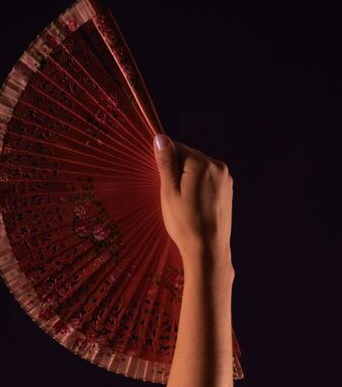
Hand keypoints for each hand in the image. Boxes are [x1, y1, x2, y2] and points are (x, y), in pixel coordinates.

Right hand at [152, 134, 233, 265]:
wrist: (208, 249)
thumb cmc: (184, 222)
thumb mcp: (169, 191)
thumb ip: (166, 163)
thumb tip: (160, 138)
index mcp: (202, 164)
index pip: (177, 148)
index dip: (164, 162)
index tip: (160, 181)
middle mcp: (218, 166)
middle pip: (189, 157)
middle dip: (176, 170)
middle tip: (170, 195)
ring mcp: (225, 178)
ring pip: (198, 168)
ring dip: (186, 178)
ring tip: (181, 202)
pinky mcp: (227, 190)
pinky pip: (207, 179)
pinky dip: (196, 186)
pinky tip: (192, 205)